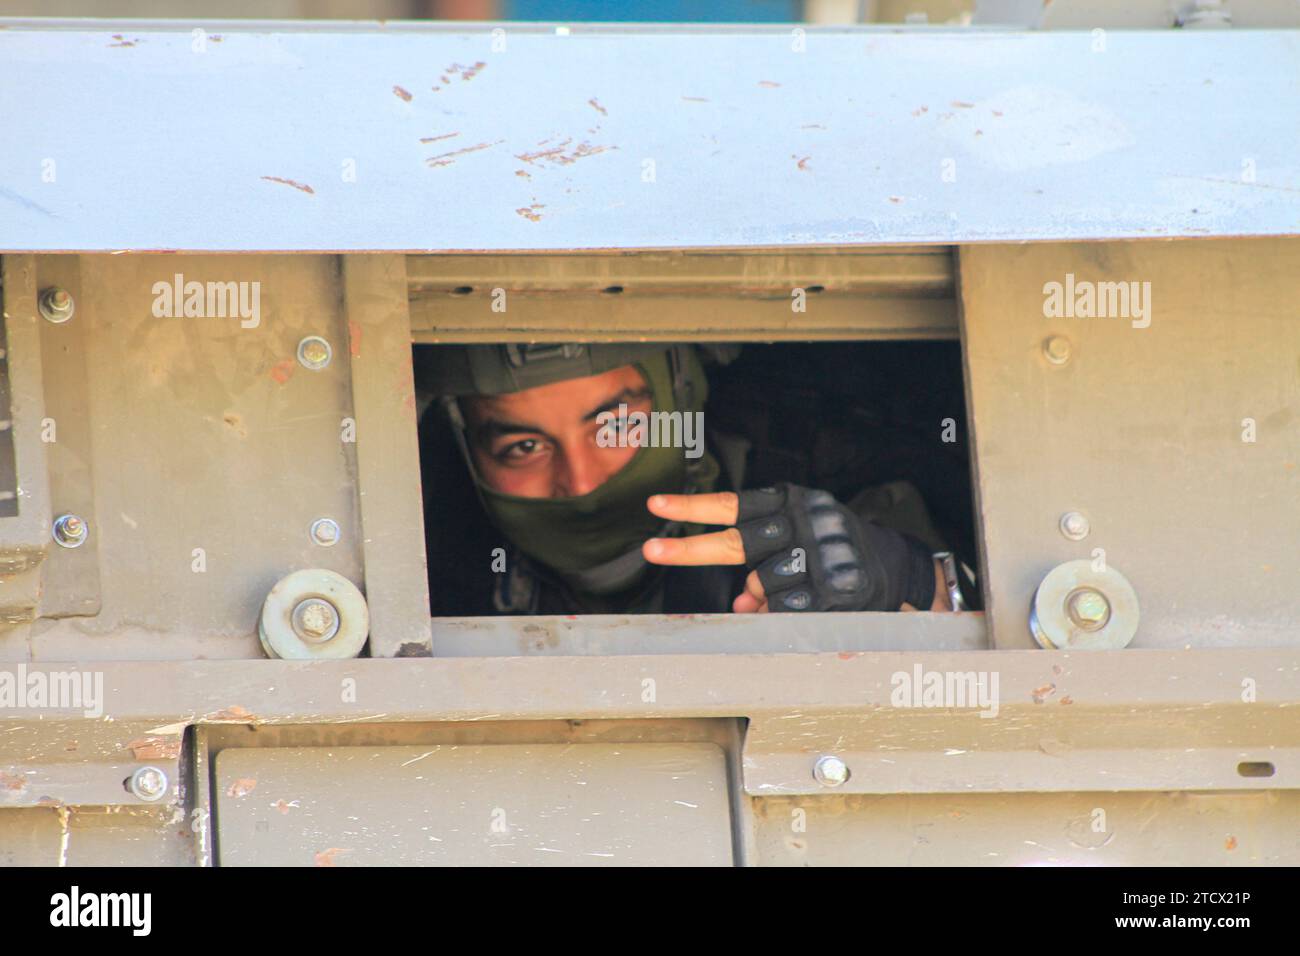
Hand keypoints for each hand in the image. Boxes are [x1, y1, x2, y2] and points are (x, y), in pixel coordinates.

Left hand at [642, 484, 944, 613]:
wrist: (896, 566)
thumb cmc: (829, 549)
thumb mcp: (796, 537)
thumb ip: (760, 558)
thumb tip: (740, 603)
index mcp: (794, 502)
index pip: (736, 504)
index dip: (694, 506)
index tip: (655, 504)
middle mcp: (807, 523)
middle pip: (736, 543)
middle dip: (690, 550)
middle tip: (651, 551)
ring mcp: (823, 557)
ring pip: (760, 584)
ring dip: (760, 596)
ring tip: (783, 591)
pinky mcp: (838, 590)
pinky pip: (785, 611)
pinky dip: (780, 614)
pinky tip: (799, 605)